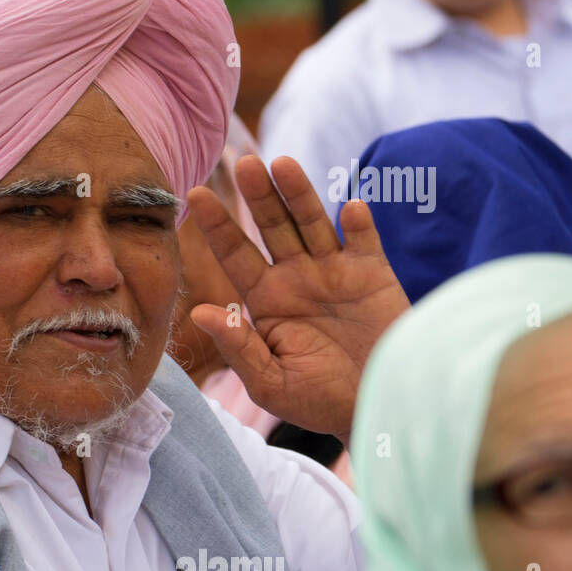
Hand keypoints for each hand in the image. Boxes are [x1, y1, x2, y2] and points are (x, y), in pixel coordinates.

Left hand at [185, 155, 410, 446]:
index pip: (235, 254)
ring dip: (299, 194)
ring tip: (282, 164)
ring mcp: (336, 271)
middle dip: (258, 196)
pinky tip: (350, 209)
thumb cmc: (318, 402)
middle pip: (273, 227)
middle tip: (243, 163)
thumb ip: (237, 346)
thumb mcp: (269, 381)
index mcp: (266, 300)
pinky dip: (359, 225)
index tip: (195, 194)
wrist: (376, 407)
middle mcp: (297, 277)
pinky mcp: (374, 275)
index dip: (217, 225)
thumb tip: (199, 312)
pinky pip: (365, 241)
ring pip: (314, 222)